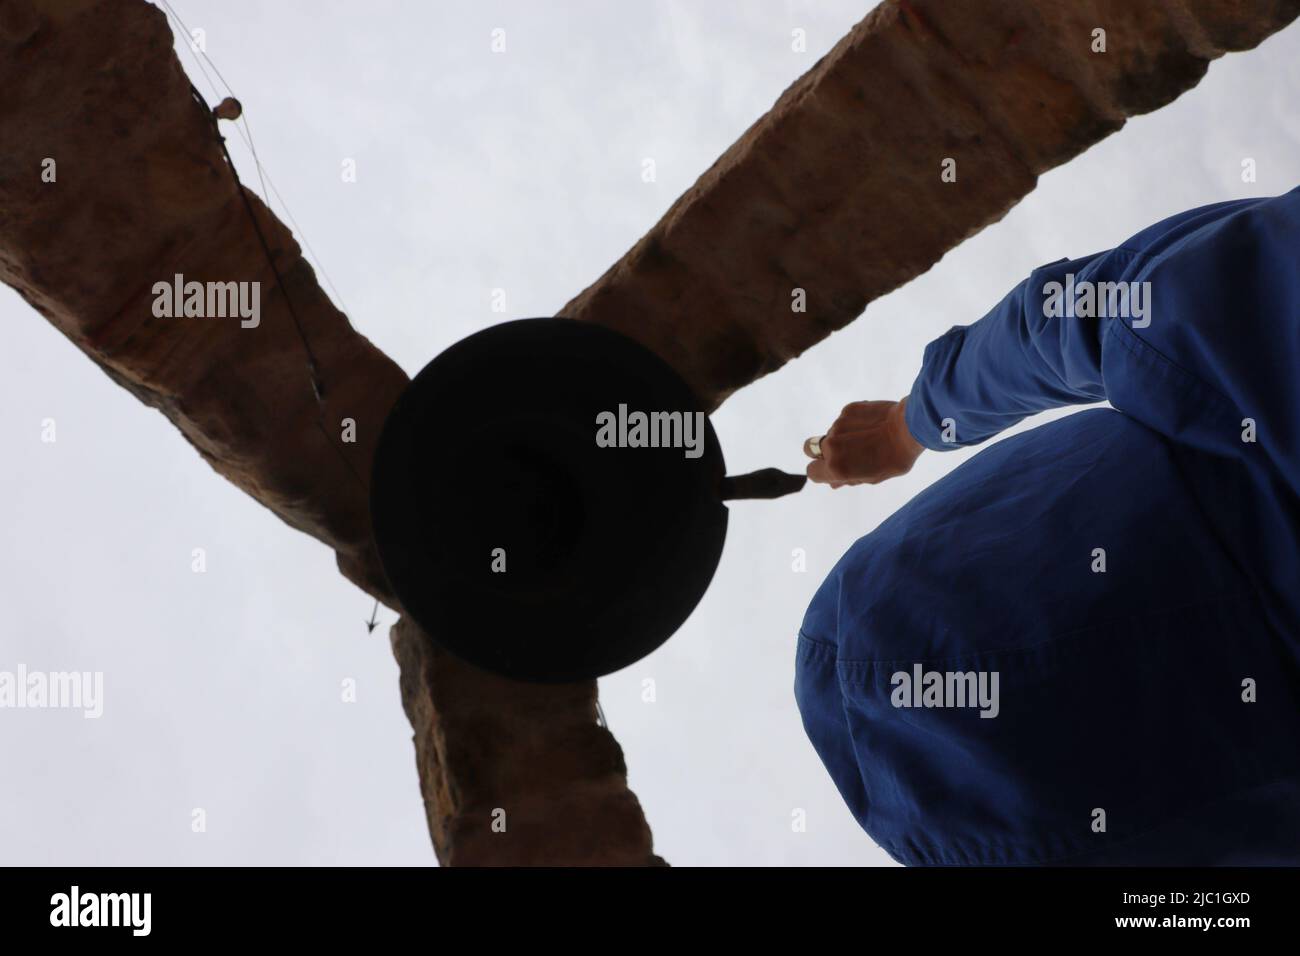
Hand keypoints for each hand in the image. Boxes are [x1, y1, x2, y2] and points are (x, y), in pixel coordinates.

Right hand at [804, 398, 922, 487]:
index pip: (811, 472)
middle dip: (823, 452)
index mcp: (836, 468)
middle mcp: (831, 446)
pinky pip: (844, 420)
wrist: (909, 428)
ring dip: (844, 437)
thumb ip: (849, 479)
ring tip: (870, 438)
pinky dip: (854, 424)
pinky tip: (873, 425)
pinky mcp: (847, 410)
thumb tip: (833, 483)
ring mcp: (838, 426)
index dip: (819, 472)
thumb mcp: (873, 478)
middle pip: (812, 449)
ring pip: (832, 434)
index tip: (831, 470)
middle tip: (846, 453)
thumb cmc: (895, 459)